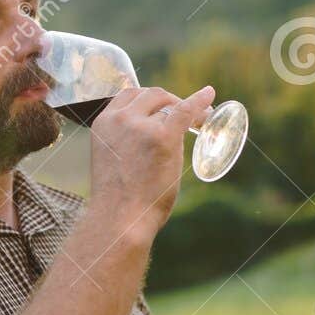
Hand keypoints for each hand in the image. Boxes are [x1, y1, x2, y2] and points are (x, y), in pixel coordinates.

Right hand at [87, 84, 214, 245]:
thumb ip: (129, 142)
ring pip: (170, 107)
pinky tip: (209, 95)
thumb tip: (157, 135)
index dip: (151, 99)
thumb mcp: (114, 160)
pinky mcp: (163, 136)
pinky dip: (199, 101)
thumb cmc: (119, 201)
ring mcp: (141, 126)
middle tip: (188, 115)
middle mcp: (121, 119)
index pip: (130, 96)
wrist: (119, 219)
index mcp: (104, 123)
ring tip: (202, 119)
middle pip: (152, 95)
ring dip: (188, 110)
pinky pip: (186, 110)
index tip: (165, 107)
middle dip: (172, 101)